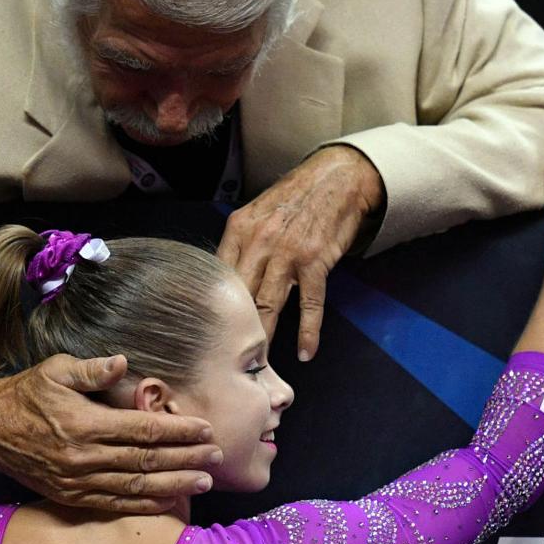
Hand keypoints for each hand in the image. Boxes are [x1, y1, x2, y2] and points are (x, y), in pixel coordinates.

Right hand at [0, 354, 222, 513]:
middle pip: (147, 461)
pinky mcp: (70, 496)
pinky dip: (145, 505)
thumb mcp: (55, 370)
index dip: (179, 430)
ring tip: (203, 482)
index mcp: (84, 424)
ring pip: (136, 487)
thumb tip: (123, 362)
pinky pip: (115, 503)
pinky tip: (169, 503)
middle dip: (186, 459)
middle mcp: (83, 457)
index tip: (205, 429)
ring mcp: (77, 481)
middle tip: (217, 456)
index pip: (144, 429)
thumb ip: (91, 369)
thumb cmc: (24, 394)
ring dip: (174, 486)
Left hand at [217, 145, 383, 359]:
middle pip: (239, 296)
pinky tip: (304, 352)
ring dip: (264, 338)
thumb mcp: (256, 213)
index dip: (213, 308)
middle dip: (232, 330)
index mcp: (239, 230)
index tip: (207, 333)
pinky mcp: (315, 261)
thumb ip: (239, 245)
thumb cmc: (294, 198)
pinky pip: (310, 304)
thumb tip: (222, 279)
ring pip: (268, 305)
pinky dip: (308, 332)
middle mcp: (259, 242)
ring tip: (257, 365)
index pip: (218, 277)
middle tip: (226, 359)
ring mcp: (288, 253)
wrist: (337, 177)